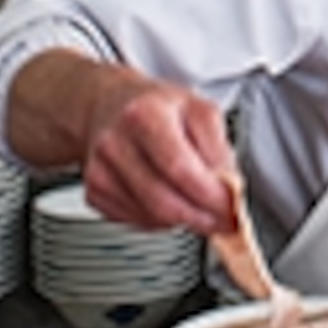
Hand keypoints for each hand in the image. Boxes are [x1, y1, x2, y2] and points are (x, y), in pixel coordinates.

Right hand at [38, 55, 239, 236]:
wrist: (109, 105)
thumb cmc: (157, 108)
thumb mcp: (200, 110)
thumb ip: (219, 149)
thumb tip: (228, 189)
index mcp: (144, 115)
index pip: (180, 169)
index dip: (211, 196)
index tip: (232, 208)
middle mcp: (115, 143)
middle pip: (162, 201)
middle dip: (201, 218)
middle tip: (224, 220)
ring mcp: (100, 171)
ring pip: (151, 217)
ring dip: (183, 219)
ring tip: (198, 203)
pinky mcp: (95, 193)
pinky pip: (138, 221)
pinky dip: (162, 219)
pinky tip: (169, 197)